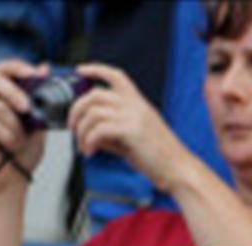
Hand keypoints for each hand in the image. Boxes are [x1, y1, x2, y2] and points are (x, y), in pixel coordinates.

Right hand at [0, 60, 49, 195]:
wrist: (12, 180)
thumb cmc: (23, 152)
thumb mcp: (38, 123)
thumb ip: (41, 99)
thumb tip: (45, 67)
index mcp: (2, 94)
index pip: (4, 69)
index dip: (17, 67)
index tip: (34, 73)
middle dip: (14, 92)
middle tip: (27, 109)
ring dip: (16, 128)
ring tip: (18, 142)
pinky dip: (8, 138)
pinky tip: (8, 147)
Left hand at [66, 63, 198, 193]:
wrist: (178, 170)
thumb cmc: (160, 158)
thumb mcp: (133, 138)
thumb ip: (111, 131)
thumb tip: (89, 133)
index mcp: (139, 104)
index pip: (116, 76)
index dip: (96, 69)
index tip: (80, 70)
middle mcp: (136, 105)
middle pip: (95, 94)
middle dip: (76, 109)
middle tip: (72, 127)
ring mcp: (134, 116)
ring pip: (93, 112)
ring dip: (81, 130)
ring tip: (83, 146)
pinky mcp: (131, 130)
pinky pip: (98, 130)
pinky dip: (89, 142)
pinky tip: (91, 152)